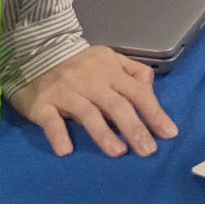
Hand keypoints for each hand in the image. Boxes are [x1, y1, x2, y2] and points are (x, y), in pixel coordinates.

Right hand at [10, 44, 177, 157]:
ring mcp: (66, 93)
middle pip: (116, 106)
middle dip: (134, 128)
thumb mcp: (110, 59)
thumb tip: (149, 87)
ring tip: (118, 152)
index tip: (169, 133)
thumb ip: (133, 71)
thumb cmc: (80, 63)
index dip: (153, 112)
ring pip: (87, 114)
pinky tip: (66, 151)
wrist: (36, 51)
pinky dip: (58, 135)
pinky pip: (51, 121)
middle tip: (148, 151)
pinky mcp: (41, 104)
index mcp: (110, 72)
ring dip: (103, 133)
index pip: (137, 92)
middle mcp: (91, 82)